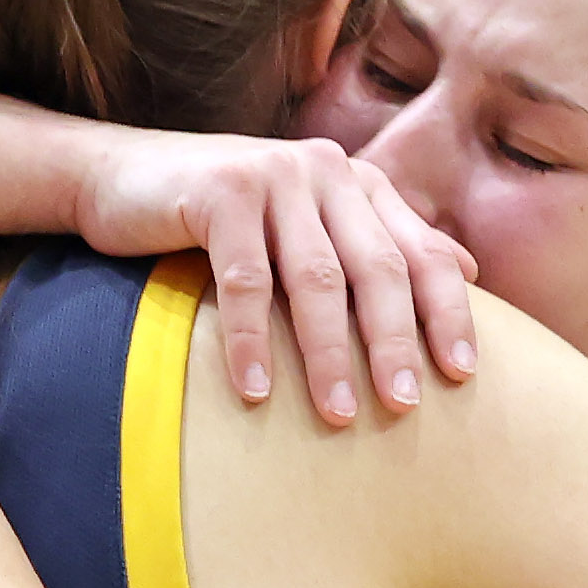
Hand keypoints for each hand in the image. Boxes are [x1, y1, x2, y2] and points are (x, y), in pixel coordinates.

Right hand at [70, 130, 475, 420]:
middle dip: (394, 343)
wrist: (119, 175)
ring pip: (316, 279)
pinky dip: (251, 341)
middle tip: (403, 406)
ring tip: (338, 415)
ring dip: (328, 354)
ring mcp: (275, 176)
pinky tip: (255, 390)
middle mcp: (327, 172)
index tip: (461, 375)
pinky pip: (245, 281)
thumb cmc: (219, 216)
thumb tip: (467, 271)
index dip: (447, 314)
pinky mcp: (221, 191)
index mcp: (359, 184)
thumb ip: (378, 240)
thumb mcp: (306, 224)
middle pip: (378, 268)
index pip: (422, 252)